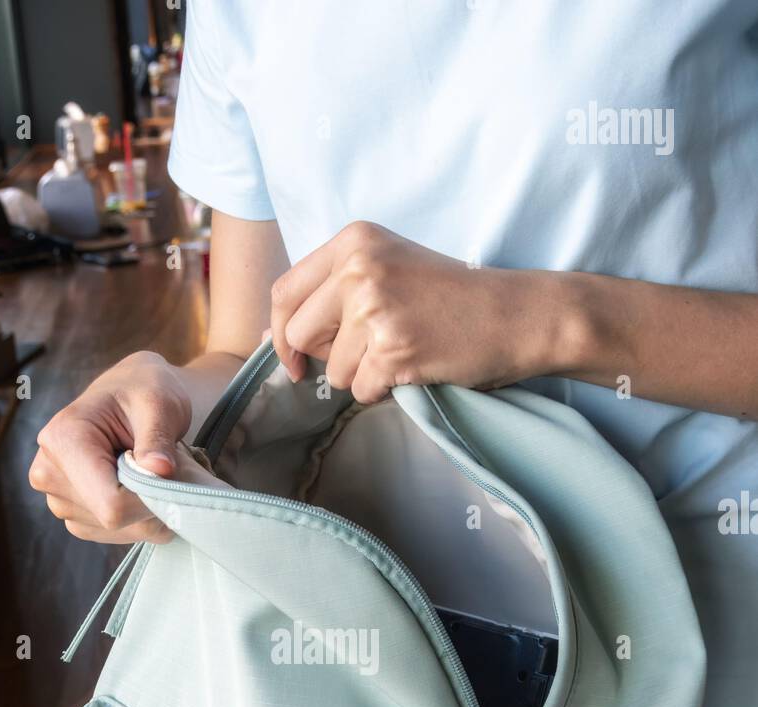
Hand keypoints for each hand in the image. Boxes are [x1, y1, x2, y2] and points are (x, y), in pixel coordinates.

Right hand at [29, 351, 215, 542]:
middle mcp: (49, 473)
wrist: (132, 396)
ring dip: (147, 510)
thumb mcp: (158, 402)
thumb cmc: (144, 391)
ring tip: (147, 471)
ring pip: (118, 532)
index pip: (111, 504)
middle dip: (150, 503)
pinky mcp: (73, 515)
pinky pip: (116, 535)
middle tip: (161, 466)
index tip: (169, 474)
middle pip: (113, 521)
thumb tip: (160, 470)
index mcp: (62, 440)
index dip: (150, 500)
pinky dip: (139, 518)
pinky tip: (139, 487)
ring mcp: (58, 499)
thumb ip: (158, 436)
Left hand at [269, 221, 575, 402]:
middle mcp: (358, 268)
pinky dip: (384, 390)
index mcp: (352, 241)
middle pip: (299, 333)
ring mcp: (375, 308)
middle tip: (363, 355)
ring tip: (401, 352)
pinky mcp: (393, 348)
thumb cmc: (449, 297)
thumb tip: (270, 338)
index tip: (292, 358)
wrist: (512, 314)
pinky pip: (362, 390)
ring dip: (362, 375)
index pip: (284, 293)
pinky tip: (413, 367)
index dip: (280, 333)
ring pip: (332, 371)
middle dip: (323, 358)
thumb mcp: (386, 269)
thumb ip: (331, 294)